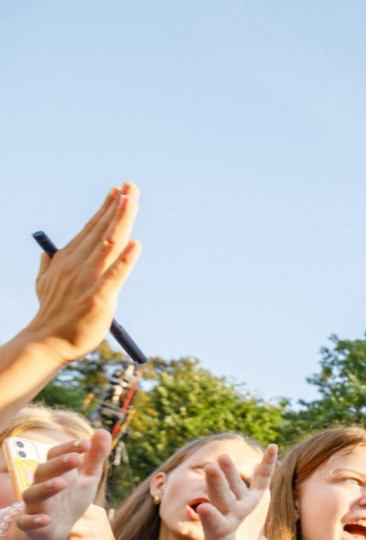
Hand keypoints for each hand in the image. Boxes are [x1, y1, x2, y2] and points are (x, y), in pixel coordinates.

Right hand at [6, 432, 111, 539]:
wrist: (54, 529)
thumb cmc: (71, 498)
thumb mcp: (87, 477)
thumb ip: (95, 456)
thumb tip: (103, 431)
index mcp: (55, 472)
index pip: (56, 455)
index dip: (69, 448)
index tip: (86, 443)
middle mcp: (41, 485)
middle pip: (44, 471)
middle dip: (58, 464)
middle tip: (76, 458)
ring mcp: (34, 505)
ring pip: (33, 494)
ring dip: (46, 488)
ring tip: (61, 483)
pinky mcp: (29, 524)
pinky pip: (27, 522)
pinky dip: (35, 520)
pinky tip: (46, 519)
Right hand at [27, 183, 141, 363]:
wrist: (47, 341)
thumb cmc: (51, 313)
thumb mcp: (44, 283)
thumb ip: (47, 266)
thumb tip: (47, 252)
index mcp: (68, 259)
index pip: (91, 228)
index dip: (106, 209)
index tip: (119, 191)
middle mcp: (78, 264)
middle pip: (102, 230)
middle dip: (118, 207)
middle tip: (132, 186)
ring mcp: (89, 279)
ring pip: (110, 244)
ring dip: (122, 221)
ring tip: (132, 202)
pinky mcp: (100, 297)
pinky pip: (115, 275)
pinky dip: (126, 259)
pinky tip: (137, 245)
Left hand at [194, 445, 277, 539]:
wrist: (240, 539)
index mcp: (219, 528)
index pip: (214, 522)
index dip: (210, 516)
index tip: (204, 508)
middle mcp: (228, 511)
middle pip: (222, 497)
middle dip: (217, 483)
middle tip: (209, 467)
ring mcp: (242, 501)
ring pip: (236, 484)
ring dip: (231, 470)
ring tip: (224, 456)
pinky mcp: (257, 495)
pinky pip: (263, 478)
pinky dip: (268, 464)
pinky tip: (272, 447)